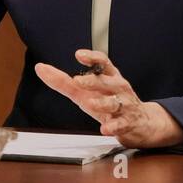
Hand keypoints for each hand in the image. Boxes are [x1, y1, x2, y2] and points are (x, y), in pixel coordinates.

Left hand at [34, 48, 182, 148]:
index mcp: (110, 77)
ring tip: (90, 103)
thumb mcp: (86, 92)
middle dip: (94, 81)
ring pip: (115, 103)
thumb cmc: (110, 103)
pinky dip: (113, 126)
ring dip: (103, 103)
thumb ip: (63, 82)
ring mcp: (125, 105)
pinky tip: (105, 128)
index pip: (104, 63)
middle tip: (78, 80)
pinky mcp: (128, 123)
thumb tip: (41, 68)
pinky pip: (121, 124)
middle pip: (108, 82)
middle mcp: (119, 89)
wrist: (142, 122)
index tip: (79, 55)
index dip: (93, 58)